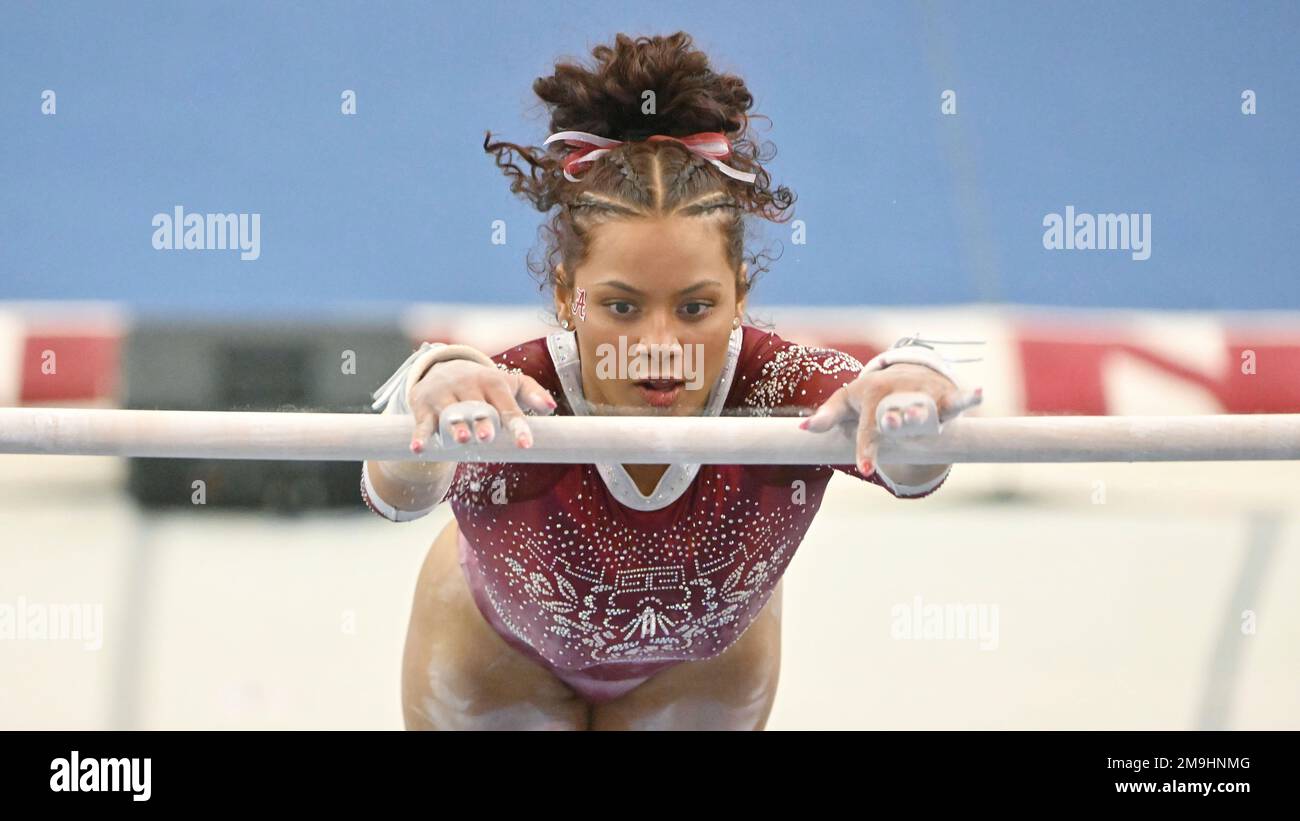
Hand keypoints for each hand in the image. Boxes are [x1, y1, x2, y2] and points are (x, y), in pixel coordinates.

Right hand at [408, 360, 556, 453]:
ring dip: (455, 427)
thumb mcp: (508, 384)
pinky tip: (418, 448)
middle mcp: (468, 387)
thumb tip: (551, 407)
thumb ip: (531, 393)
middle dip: (482, 421)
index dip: (516, 425)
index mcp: (492, 383)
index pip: (507, 405)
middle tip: (487, 437)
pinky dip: (420, 435)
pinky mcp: (424, 406)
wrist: (443, 368)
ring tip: (463, 440)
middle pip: (476, 407)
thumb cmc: (483, 384)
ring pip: (450, 414)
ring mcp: (444, 395)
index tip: (525, 444)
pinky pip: (422, 422)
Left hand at [799, 363, 978, 475]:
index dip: (867, 447)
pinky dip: (969, 397)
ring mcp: (922, 392)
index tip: (866, 469)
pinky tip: (980, 393)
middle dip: (897, 420)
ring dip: (930, 410)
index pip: (868, 426)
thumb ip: (826, 416)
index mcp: (872, 395)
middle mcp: (899, 391)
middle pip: (899, 412)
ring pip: (928, 405)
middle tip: (892, 426)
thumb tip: (802, 428)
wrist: (902, 370)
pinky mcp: (944, 395)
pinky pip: (957, 398)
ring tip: (937, 413)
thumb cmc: (869, 394)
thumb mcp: (845, 402)